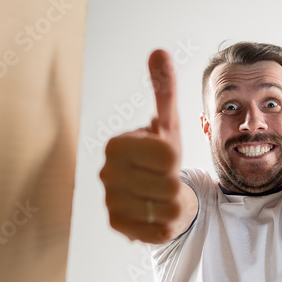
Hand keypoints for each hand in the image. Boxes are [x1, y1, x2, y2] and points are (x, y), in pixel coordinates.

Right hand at [99, 49, 190, 242]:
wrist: (156, 194)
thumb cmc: (162, 155)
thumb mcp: (167, 123)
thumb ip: (164, 89)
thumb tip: (159, 51)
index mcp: (115, 145)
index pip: (167, 154)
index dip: (175, 157)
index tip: (164, 156)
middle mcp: (106, 174)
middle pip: (169, 183)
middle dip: (175, 181)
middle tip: (163, 177)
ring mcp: (110, 202)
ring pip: (168, 208)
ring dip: (173, 202)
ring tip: (161, 194)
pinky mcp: (118, 227)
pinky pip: (160, 230)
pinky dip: (166, 223)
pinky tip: (155, 212)